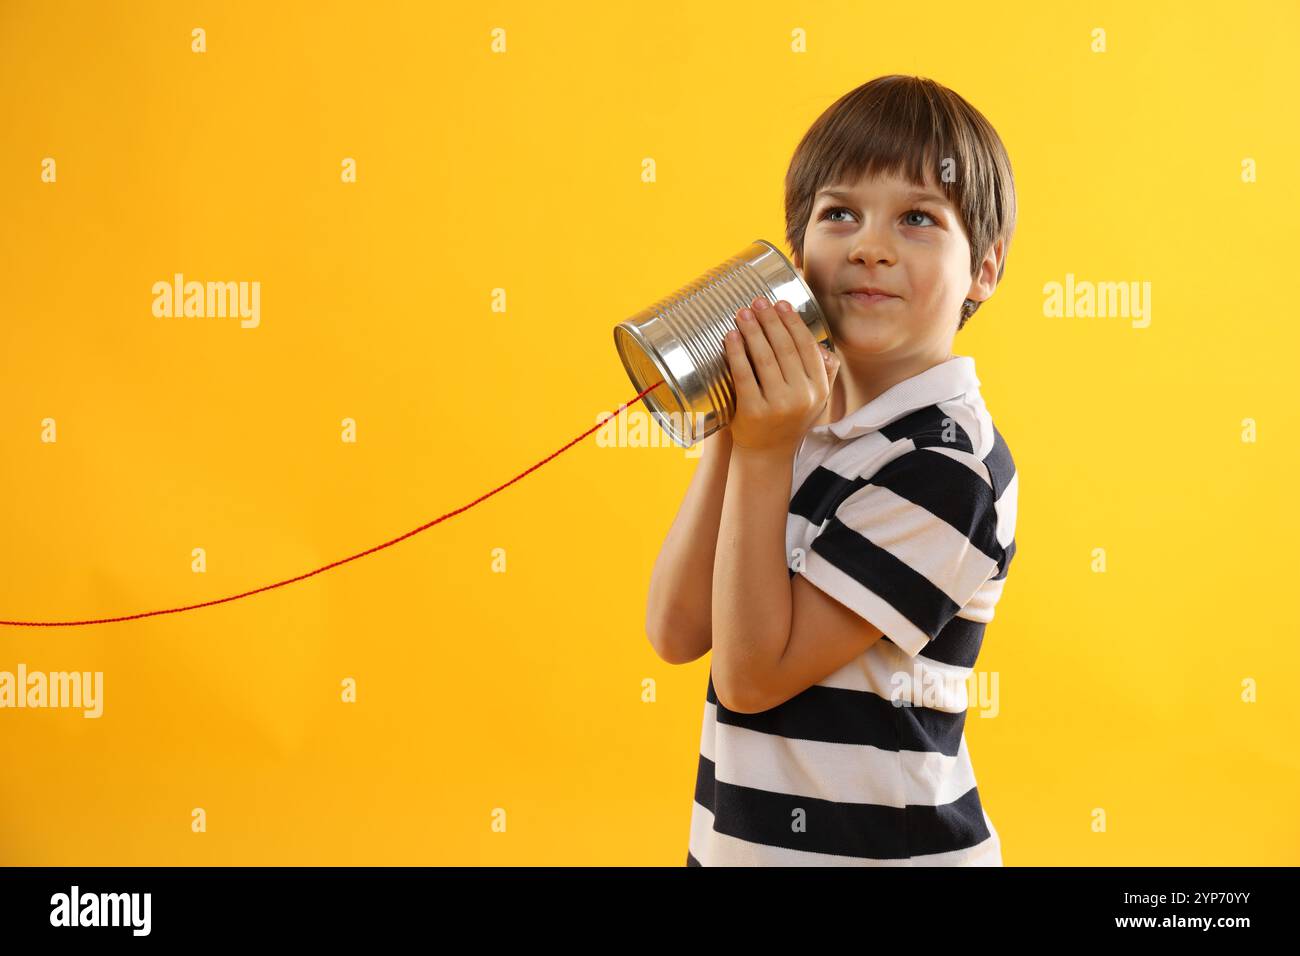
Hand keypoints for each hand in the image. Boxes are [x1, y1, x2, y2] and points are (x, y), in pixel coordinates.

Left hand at [723, 296, 838, 456]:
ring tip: (742, 313)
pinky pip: (744, 375)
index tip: (780, 304)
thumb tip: (825, 347)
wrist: (767, 455)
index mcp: (818, 389)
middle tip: (757, 301)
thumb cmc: (788, 421)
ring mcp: (778, 405)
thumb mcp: (814, 401)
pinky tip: (730, 337)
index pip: (807, 347)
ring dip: (752, 331)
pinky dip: (736, 353)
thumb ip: (823, 375)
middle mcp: (802, 396)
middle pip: (785, 348)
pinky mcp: (754, 412)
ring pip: (764, 358)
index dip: (793, 323)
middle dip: (770, 321)